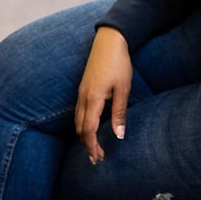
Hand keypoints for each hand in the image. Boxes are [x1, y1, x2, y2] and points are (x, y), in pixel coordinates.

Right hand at [75, 26, 132, 164]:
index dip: (92, 146)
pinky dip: (82, 124)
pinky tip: (90, 127)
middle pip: (80, 127)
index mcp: (92, 99)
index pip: (89, 129)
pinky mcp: (83, 87)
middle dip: (87, 144)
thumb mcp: (123, 89)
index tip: (98, 158)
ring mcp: (81, 91)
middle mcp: (83, 97)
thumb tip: (118, 135)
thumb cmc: (118, 63)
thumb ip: (119, 113)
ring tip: (93, 147)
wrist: (109, 41)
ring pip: (77, 120)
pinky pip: (78, 111)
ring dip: (84, 135)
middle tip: (97, 158)